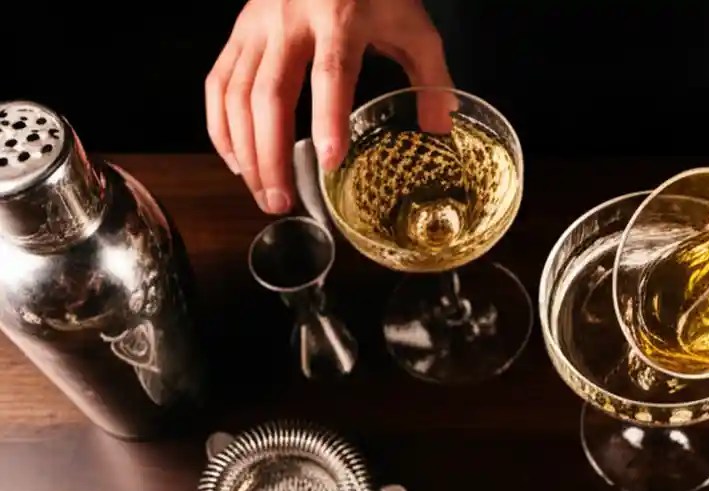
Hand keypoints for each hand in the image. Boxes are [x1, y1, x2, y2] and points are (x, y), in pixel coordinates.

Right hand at [206, 0, 452, 214]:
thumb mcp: (415, 26)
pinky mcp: (238, 29)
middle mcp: (289, 20)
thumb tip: (440, 130)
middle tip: (283, 203)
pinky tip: (236, 160)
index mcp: (340, 17)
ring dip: (246, 150)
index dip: (328, 118)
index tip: (328, 161)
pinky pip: (218, 82)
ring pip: (236, 94)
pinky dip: (220, 125)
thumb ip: (432, 77)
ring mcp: (257, 24)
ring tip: (263, 194)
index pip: (331, 72)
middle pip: (270, 94)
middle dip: (272, 155)